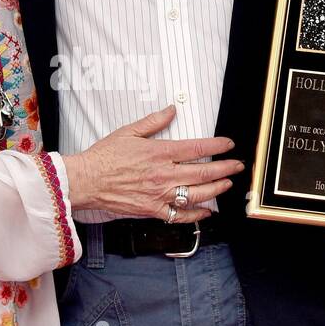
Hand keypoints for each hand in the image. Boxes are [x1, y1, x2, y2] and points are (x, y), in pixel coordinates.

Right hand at [60, 104, 244, 220]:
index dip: (217, 145)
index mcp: (159, 152)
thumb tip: (171, 110)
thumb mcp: (129, 132)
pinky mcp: (153, 210)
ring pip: (197, 194)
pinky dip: (196, 214)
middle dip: (225, 168)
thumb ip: (153, 122)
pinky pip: (180, 215)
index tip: (228, 144)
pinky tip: (207, 210)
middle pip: (203, 171)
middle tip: (237, 166)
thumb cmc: (104, 157)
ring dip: (216, 189)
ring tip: (227, 184)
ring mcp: (160, 194)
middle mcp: (163, 174)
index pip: (197, 147)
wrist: (87, 180)